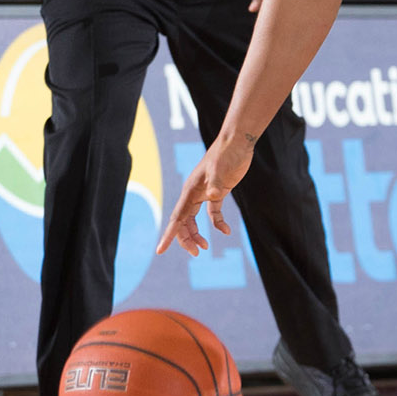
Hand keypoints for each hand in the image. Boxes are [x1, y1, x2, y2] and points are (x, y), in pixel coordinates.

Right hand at [158, 134, 256, 256]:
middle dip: (186, 239)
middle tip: (198, 253)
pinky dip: (217, 223)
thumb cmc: (227, 154)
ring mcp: (205, 193)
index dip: (168, 235)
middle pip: (183, 222)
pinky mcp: (217, 192)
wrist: (236, 142)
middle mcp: (193, 194)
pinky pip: (212, 212)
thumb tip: (213, 195)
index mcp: (190, 191)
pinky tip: (226, 231)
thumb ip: (216, 182)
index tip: (160, 251)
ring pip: (194, 219)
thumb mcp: (221, 169)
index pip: (176, 218)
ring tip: (205, 247)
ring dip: (197, 234)